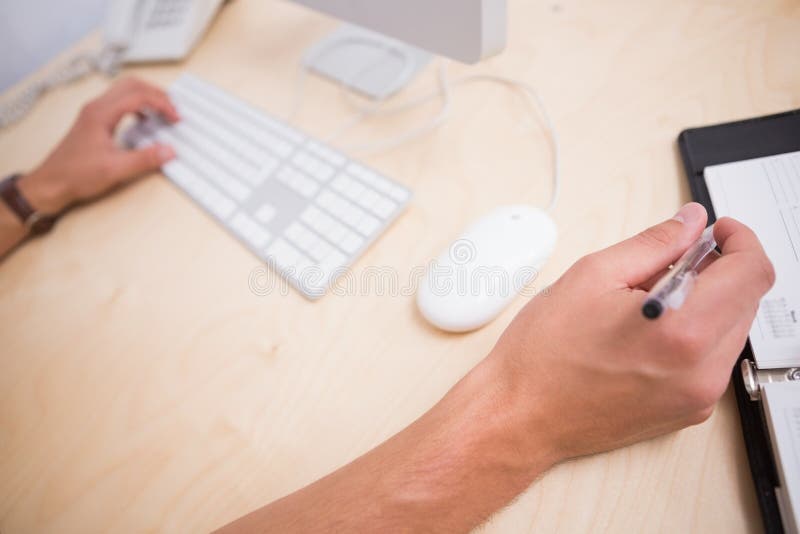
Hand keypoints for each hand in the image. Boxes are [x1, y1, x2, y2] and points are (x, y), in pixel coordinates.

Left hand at [17, 77, 178, 213]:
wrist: (51, 183)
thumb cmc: (75, 174)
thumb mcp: (115, 169)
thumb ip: (145, 159)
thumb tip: (169, 151)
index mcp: (101, 114)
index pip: (138, 96)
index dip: (162, 104)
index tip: (175, 117)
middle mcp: (96, 108)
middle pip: (131, 84)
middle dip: (156, 93)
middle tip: (173, 108)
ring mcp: (93, 112)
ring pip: (124, 90)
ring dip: (146, 97)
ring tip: (163, 111)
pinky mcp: (93, 120)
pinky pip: (118, 102)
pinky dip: (136, 105)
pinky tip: (144, 121)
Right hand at [486, 203, 774, 463]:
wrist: (520, 416)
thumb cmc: (543, 356)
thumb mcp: (592, 276)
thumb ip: (654, 243)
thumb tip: (689, 223)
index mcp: (681, 332)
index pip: (752, 273)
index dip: (739, 240)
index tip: (718, 231)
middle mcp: (700, 372)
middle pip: (747, 300)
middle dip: (718, 270)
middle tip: (672, 262)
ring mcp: (697, 397)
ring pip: (732, 329)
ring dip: (706, 303)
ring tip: (650, 301)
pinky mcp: (688, 411)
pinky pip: (713, 359)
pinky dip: (695, 334)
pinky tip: (650, 330)